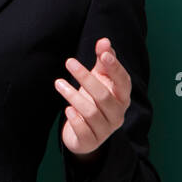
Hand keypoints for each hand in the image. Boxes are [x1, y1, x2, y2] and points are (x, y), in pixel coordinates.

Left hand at [54, 37, 129, 160]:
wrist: (86, 135)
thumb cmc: (94, 101)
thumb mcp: (99, 80)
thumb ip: (103, 60)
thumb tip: (104, 41)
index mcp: (122, 98)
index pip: (123, 82)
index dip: (115, 68)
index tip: (104, 53)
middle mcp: (117, 114)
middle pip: (104, 96)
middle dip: (86, 78)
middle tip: (69, 61)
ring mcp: (105, 130)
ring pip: (91, 112)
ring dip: (73, 96)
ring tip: (58, 83)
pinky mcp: (91, 141)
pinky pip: (84, 130)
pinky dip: (75, 119)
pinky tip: (66, 109)